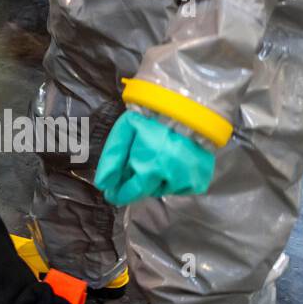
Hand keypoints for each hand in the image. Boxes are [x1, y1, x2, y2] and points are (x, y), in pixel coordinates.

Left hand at [94, 111, 214, 206]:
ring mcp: (186, 181)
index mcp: (149, 167)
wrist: (191, 110)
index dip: (119, 193)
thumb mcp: (127, 129)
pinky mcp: (199, 182)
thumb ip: (113, 156)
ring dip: (155, 180)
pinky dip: (173, 180)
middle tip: (136, 166)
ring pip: (162, 189)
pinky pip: (180, 188)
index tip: (112, 192)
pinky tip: (173, 162)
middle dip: (135, 183)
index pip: (129, 192)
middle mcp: (169, 178)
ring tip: (157, 158)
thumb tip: (103, 183)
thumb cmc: (154, 117)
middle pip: (145, 191)